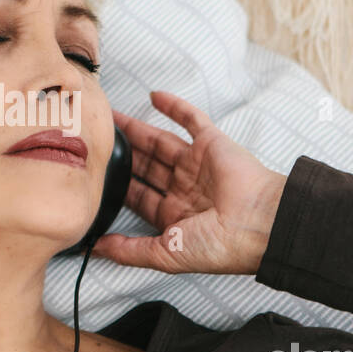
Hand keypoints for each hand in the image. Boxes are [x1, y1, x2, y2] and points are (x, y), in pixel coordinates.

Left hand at [90, 91, 285, 274]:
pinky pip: (192, 120)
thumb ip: (130, 251)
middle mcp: (185, 189)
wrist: (259, 225)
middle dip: (122, 154)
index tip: (93, 173)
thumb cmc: (218, 246)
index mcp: (176, 216)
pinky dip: (174, 107)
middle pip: (145, 166)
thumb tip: (95, 250)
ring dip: (137, 130)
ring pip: (160, 142)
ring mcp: (199, 165)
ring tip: (111, 116)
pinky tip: (153, 96)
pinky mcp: (213, 143)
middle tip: (96, 138)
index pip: (139, 197)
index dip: (117, 186)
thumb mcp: (165, 255)